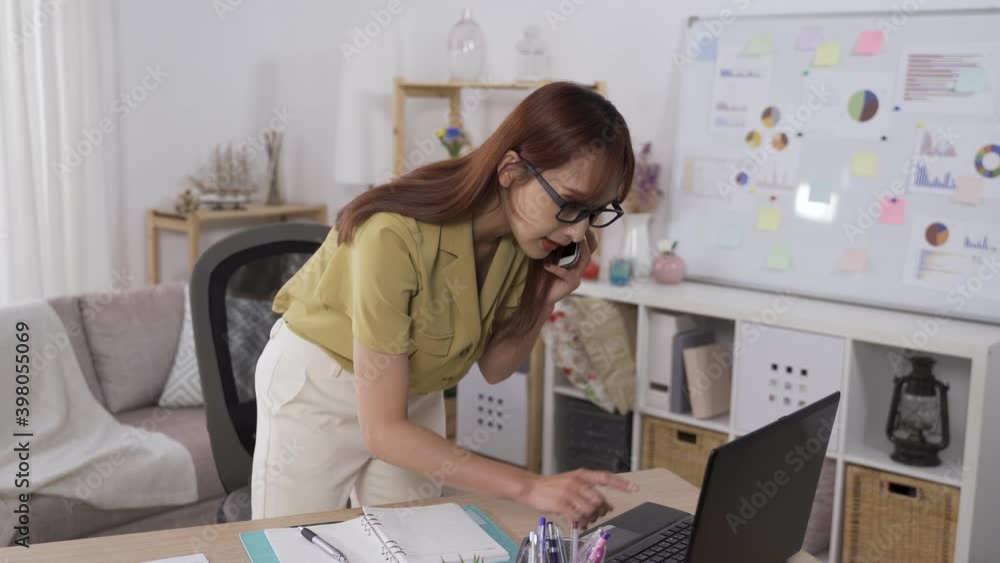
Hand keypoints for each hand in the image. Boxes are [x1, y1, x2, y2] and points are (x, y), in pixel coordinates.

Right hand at [517, 468, 637, 526]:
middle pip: (599, 499)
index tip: (634, 489)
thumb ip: (589, 492)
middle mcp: (577, 482)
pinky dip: (580, 522)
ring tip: (585, 519)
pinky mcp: (561, 504)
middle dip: (600, 510)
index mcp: (581, 475)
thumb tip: (607, 505)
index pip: (605, 478)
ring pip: (590, 509)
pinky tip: (578, 522)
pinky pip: (578, 516)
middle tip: (596, 515)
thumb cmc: (552, 487)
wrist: (531, 487)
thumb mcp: (572, 483)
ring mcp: (569, 493)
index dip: (621, 484)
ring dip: (590, 517)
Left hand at [542, 230, 597, 305]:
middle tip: (585, 229)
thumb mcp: (546, 258)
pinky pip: (566, 273)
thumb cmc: (542, 277)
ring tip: (574, 240)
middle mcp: (578, 268)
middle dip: (589, 240)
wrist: (540, 296)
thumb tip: (547, 230)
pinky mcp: (572, 283)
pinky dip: (556, 268)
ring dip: (580, 249)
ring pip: (584, 260)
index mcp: (573, 261)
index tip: (583, 224)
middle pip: (589, 252)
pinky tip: (547, 265)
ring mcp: (576, 276)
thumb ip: (550, 248)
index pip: (585, 247)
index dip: (587, 236)